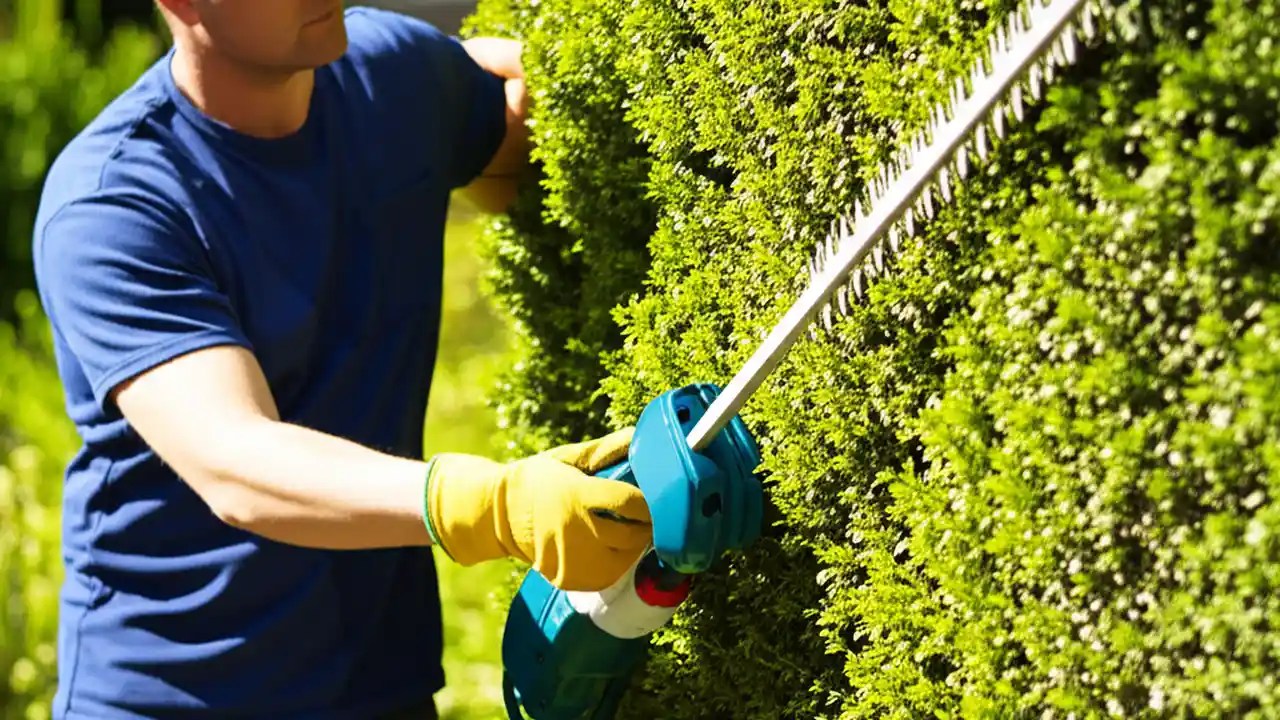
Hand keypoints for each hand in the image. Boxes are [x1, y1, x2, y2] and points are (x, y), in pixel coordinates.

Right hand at [424, 428, 652, 590]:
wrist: (500, 513)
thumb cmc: (541, 480)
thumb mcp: (569, 458)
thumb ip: (605, 449)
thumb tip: (638, 436)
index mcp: (577, 494)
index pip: (628, 502)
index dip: (649, 503)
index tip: (656, 499)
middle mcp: (574, 529)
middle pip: (632, 535)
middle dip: (647, 526)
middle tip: (649, 517)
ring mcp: (570, 558)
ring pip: (624, 560)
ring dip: (634, 547)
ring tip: (631, 533)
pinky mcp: (566, 578)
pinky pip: (606, 577)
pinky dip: (615, 564)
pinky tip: (610, 550)